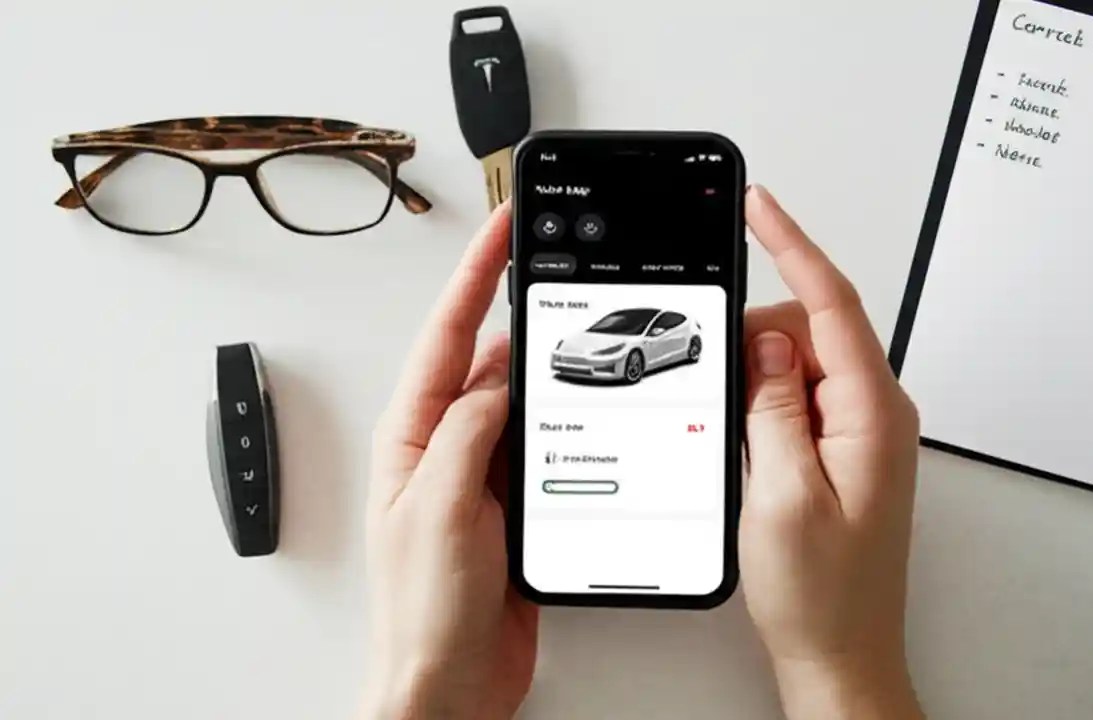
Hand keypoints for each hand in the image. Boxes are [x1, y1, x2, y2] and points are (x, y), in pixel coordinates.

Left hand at [359, 202, 537, 719]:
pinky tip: (590, 408)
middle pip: (488, 356)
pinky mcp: (516, 502)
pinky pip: (549, 443)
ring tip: (580, 326)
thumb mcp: (438, 505)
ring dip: (550, 366)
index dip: (476, 277)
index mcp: (413, 435)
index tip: (503, 229)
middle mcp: (446, 446)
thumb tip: (495, 379)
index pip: (446, 336)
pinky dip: (570, 420)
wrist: (451, 681)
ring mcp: (483, 473)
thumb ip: (467, 434)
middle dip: (518, 304)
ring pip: (525, 398)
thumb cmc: (423, 609)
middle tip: (551, 257)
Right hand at [740, 186, 924, 718]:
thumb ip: (773, 408)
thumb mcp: (779, 495)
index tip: (759, 206)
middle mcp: (874, 413)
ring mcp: (859, 431)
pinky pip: (796, 402)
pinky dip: (763, 410)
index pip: (833, 304)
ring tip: (742, 451)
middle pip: (808, 332)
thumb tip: (767, 346)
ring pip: (796, 367)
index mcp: (872, 414)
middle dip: (755, 345)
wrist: (841, 654)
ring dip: (757, 387)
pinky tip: (748, 452)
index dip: (793, 245)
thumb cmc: (823, 594)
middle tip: (722, 397)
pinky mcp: (839, 449)